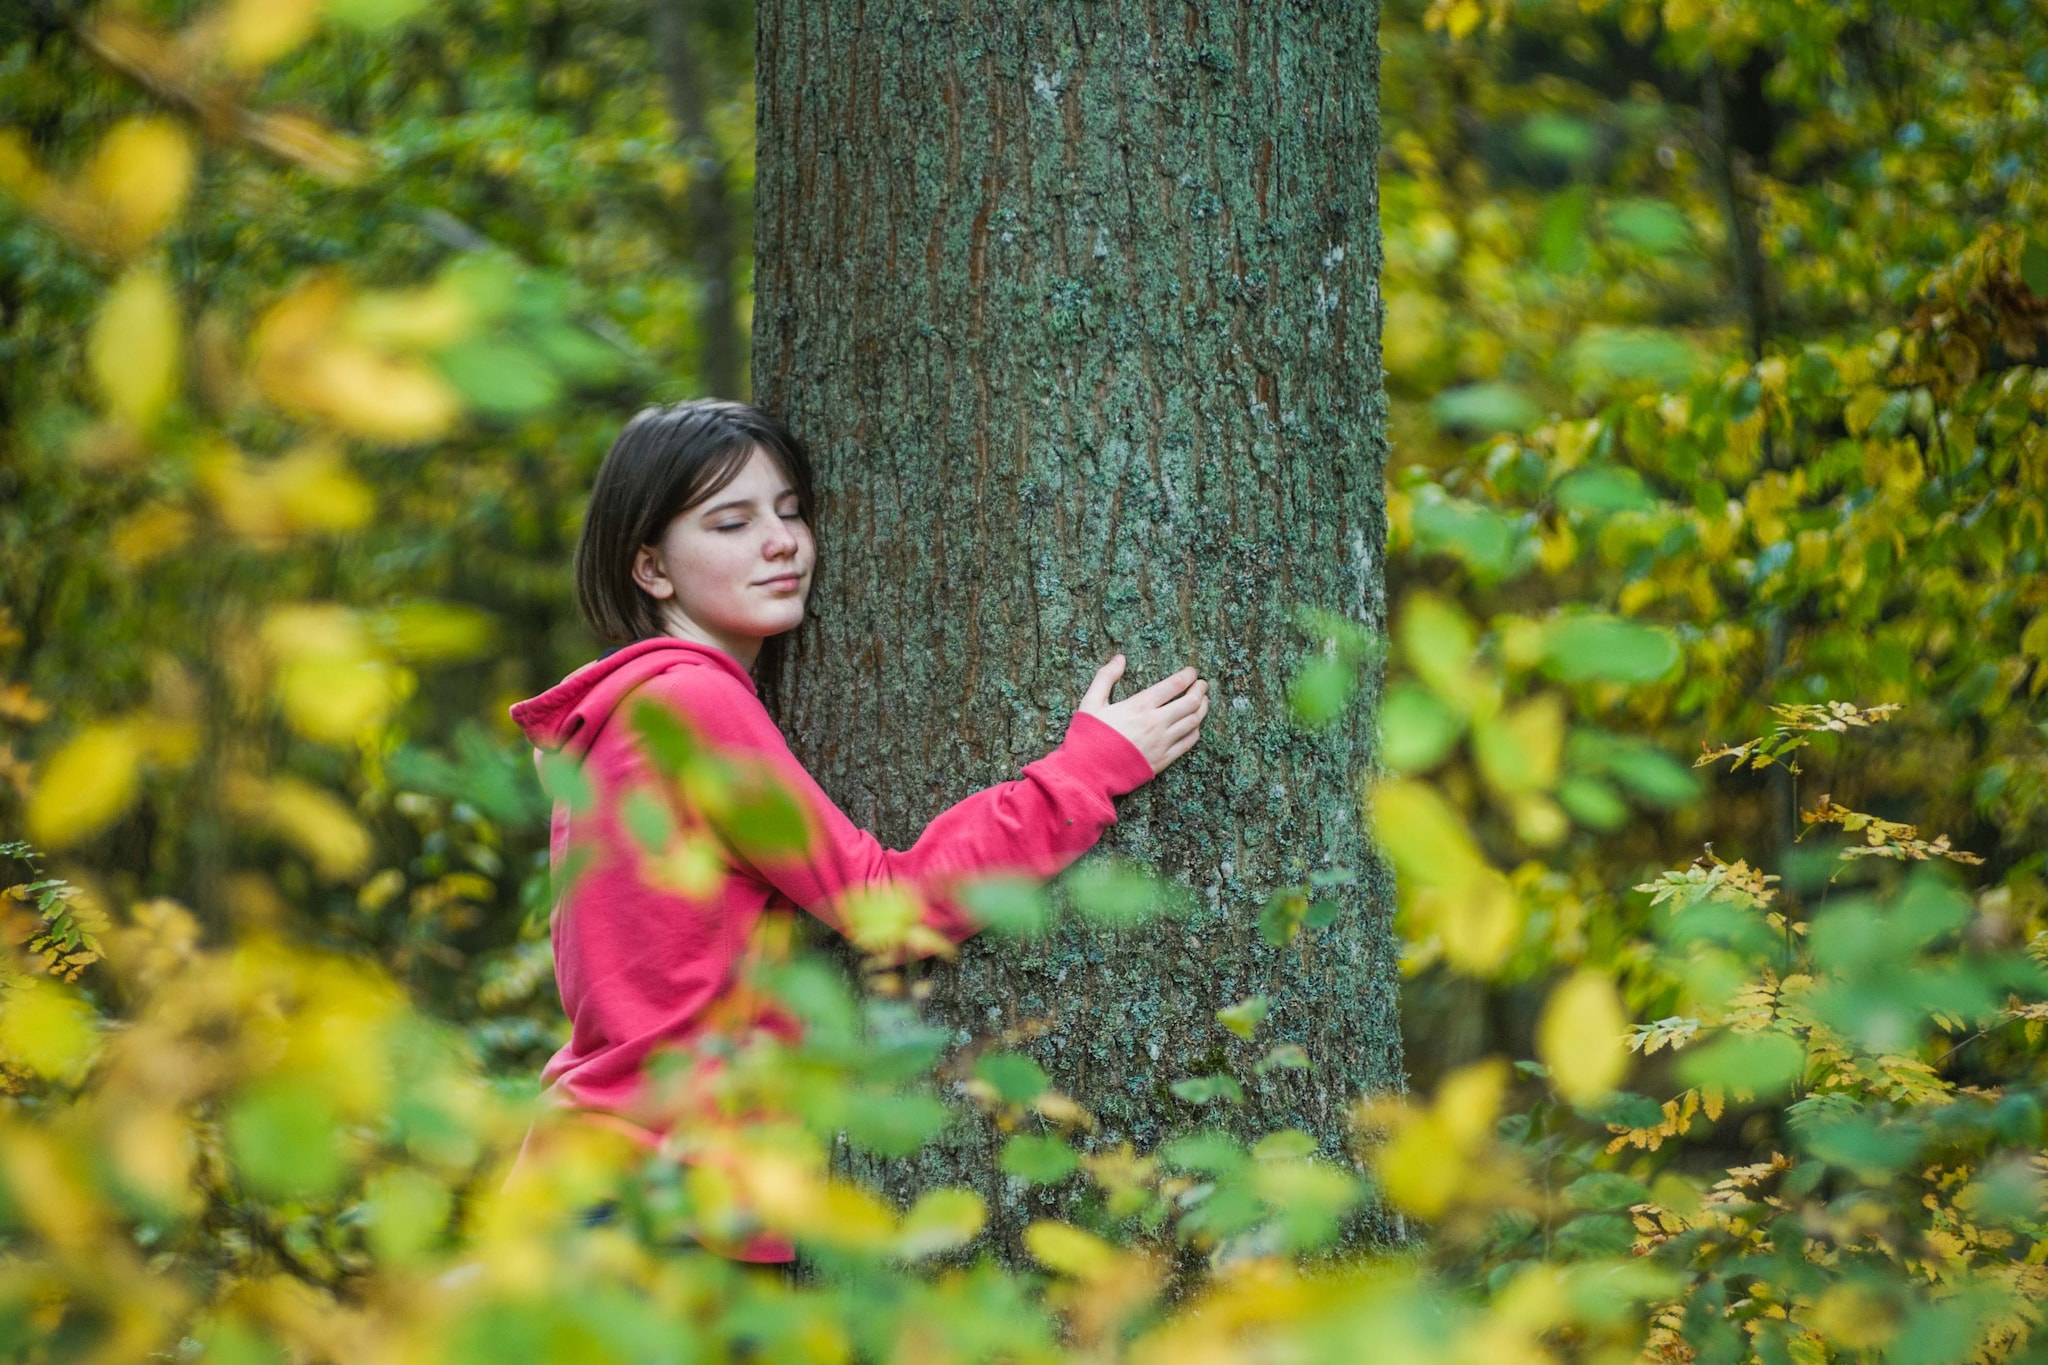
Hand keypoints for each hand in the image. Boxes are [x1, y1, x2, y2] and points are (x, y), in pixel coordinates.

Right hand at [1077, 654, 1209, 775]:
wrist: (1089, 772)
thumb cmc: (1089, 736)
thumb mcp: (1090, 702)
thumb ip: (1105, 677)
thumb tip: (1119, 658)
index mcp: (1140, 705)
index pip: (1174, 685)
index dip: (1188, 676)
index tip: (1193, 671)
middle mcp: (1156, 723)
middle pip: (1189, 702)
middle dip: (1200, 690)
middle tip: (1203, 684)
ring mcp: (1162, 742)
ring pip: (1193, 722)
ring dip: (1202, 709)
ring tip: (1204, 701)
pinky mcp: (1163, 760)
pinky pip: (1187, 743)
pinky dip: (1195, 731)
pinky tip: (1195, 726)